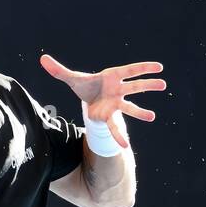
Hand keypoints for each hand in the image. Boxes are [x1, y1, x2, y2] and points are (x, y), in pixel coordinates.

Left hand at [39, 54, 165, 148]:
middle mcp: (118, 90)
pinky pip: (115, 127)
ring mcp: (116, 103)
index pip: (130, 70)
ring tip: (153, 117)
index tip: (159, 67)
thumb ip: (59, 70)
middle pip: (135, 87)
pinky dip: (118, 136)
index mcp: (112, 77)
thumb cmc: (86, 86)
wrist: (88, 100)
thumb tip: (42, 59)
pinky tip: (123, 147)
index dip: (144, 67)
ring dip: (140, 112)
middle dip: (148, 85)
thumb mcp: (72, 79)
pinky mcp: (110, 116)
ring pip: (130, 107)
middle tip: (163, 84)